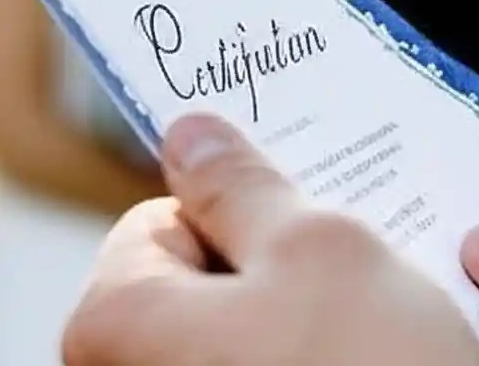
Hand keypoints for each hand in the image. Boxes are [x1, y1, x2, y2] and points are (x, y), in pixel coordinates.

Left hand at [63, 114, 478, 365]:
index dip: (237, 214)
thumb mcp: (316, 248)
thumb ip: (240, 184)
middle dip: (274, 277)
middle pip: (196, 287)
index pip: (159, 220)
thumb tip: (189, 134)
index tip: (301, 227)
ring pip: (236, 344)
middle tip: (346, 287)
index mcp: (112, 322)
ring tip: (367, 343)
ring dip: (301, 333)